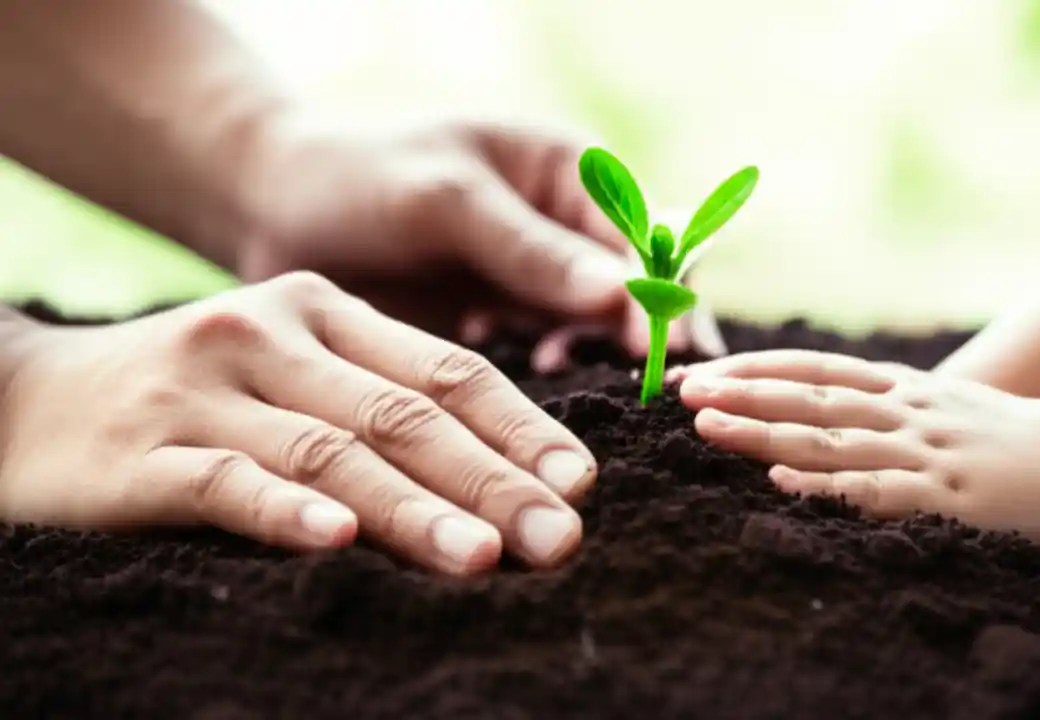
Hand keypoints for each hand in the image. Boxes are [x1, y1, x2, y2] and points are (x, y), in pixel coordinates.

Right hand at [0, 273, 596, 573]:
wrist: (28, 398)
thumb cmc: (197, 397)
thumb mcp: (293, 372)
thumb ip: (380, 403)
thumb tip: (505, 480)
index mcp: (326, 311)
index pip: (448, 369)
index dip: (522, 428)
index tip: (583, 484)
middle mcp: (271, 334)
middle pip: (405, 412)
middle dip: (494, 480)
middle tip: (562, 540)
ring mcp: (205, 386)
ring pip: (331, 449)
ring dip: (413, 508)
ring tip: (484, 556)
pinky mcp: (141, 449)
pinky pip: (226, 482)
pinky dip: (286, 511)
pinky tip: (336, 543)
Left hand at [237, 115, 724, 368]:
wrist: (277, 214)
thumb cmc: (358, 178)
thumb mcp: (444, 201)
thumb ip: (529, 247)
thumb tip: (623, 295)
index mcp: (569, 174)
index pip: (640, 237)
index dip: (654, 295)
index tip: (653, 351)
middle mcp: (566, 229)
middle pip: (634, 290)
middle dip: (639, 338)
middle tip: (641, 391)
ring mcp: (538, 282)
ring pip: (599, 331)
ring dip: (595, 358)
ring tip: (555, 366)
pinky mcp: (507, 327)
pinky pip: (553, 358)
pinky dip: (555, 376)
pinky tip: (534, 378)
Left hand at [671, 352, 1039, 554]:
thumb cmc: (1013, 439)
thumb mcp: (946, 406)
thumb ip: (890, 405)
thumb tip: (827, 408)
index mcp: (903, 389)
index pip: (814, 371)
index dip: (754, 370)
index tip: (702, 373)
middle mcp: (904, 412)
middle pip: (808, 399)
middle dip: (741, 394)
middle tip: (682, 391)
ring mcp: (923, 453)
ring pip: (829, 439)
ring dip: (764, 433)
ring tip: (707, 427)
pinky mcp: (945, 500)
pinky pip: (876, 492)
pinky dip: (826, 487)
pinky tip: (782, 484)